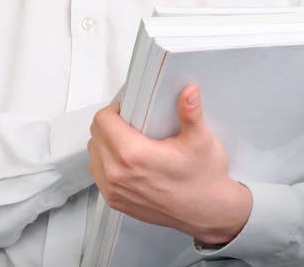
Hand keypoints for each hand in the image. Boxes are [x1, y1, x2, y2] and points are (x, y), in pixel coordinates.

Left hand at [87, 84, 252, 244]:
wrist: (209, 212)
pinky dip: (106, 162)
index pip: (102, 120)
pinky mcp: (116, 202)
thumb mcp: (201, 140)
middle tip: (130, 122)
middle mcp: (118, 175)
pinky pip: (98, 173)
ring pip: (94, 153)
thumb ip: (191, 113)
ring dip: (105, 143)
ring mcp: (114, 191)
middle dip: (110, 124)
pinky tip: (125, 159)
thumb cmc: (204, 178)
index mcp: (133, 155)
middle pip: (96, 134)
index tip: (129, 110)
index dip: (114, 109)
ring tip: (128, 139)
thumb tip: (189, 92)